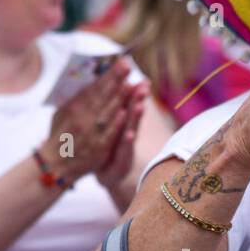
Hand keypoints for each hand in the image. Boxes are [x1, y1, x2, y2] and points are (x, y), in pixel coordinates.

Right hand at [44, 57, 136, 182]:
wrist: (54, 166)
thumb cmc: (60, 137)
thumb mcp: (60, 114)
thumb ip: (75, 99)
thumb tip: (89, 83)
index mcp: (73, 108)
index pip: (94, 87)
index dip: (108, 74)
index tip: (120, 62)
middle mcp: (82, 118)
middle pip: (102, 96)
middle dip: (116, 80)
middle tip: (128, 65)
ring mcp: (90, 133)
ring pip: (108, 112)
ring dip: (120, 98)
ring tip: (131, 83)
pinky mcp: (98, 148)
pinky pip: (108, 134)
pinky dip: (116, 123)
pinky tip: (124, 112)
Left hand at [95, 81, 149, 201]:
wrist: (105, 174)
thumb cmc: (108, 144)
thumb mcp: (109, 124)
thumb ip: (112, 104)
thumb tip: (117, 80)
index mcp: (120, 121)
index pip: (126, 102)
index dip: (131, 89)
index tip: (137, 75)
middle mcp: (125, 133)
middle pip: (131, 114)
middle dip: (136, 99)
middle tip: (143, 85)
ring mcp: (124, 148)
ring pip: (130, 130)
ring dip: (135, 118)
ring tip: (140, 105)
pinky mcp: (120, 164)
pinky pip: (123, 152)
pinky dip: (127, 142)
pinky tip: (130, 133)